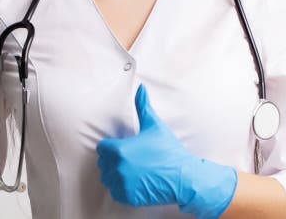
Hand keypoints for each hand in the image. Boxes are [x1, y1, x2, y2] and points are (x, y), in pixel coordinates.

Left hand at [95, 83, 237, 217]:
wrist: (183, 177)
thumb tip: (141, 88)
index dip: (111, 146)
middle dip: (113, 159)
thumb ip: (143, 106)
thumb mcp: (155, 125)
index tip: (123, 146)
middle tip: (130, 158)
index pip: (102, 148)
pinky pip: (114, 191)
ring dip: (115, 174)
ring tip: (132, 169)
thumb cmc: (169, 151)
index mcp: (120, 150)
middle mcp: (117, 168)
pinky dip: (121, 187)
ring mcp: (122, 184)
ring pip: (107, 178)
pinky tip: (135, 181)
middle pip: (103, 163)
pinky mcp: (127, 197)